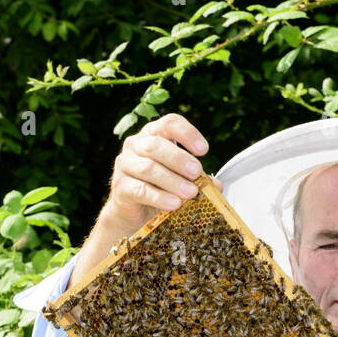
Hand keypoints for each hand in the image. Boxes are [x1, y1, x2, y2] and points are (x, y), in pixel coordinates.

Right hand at [105, 111, 222, 234]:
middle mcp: (136, 144)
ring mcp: (125, 164)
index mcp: (153, 134)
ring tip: (191, 193)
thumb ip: (198, 180)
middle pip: (156, 144)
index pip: (169, 123)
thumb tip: (217, 186)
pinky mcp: (120, 187)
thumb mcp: (181, 179)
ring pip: (149, 168)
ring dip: (172, 181)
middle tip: (197, 173)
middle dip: (179, 159)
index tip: (204, 150)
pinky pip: (140, 190)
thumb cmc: (160, 188)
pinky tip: (174, 204)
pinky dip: (159, 197)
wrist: (134, 213)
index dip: (187, 133)